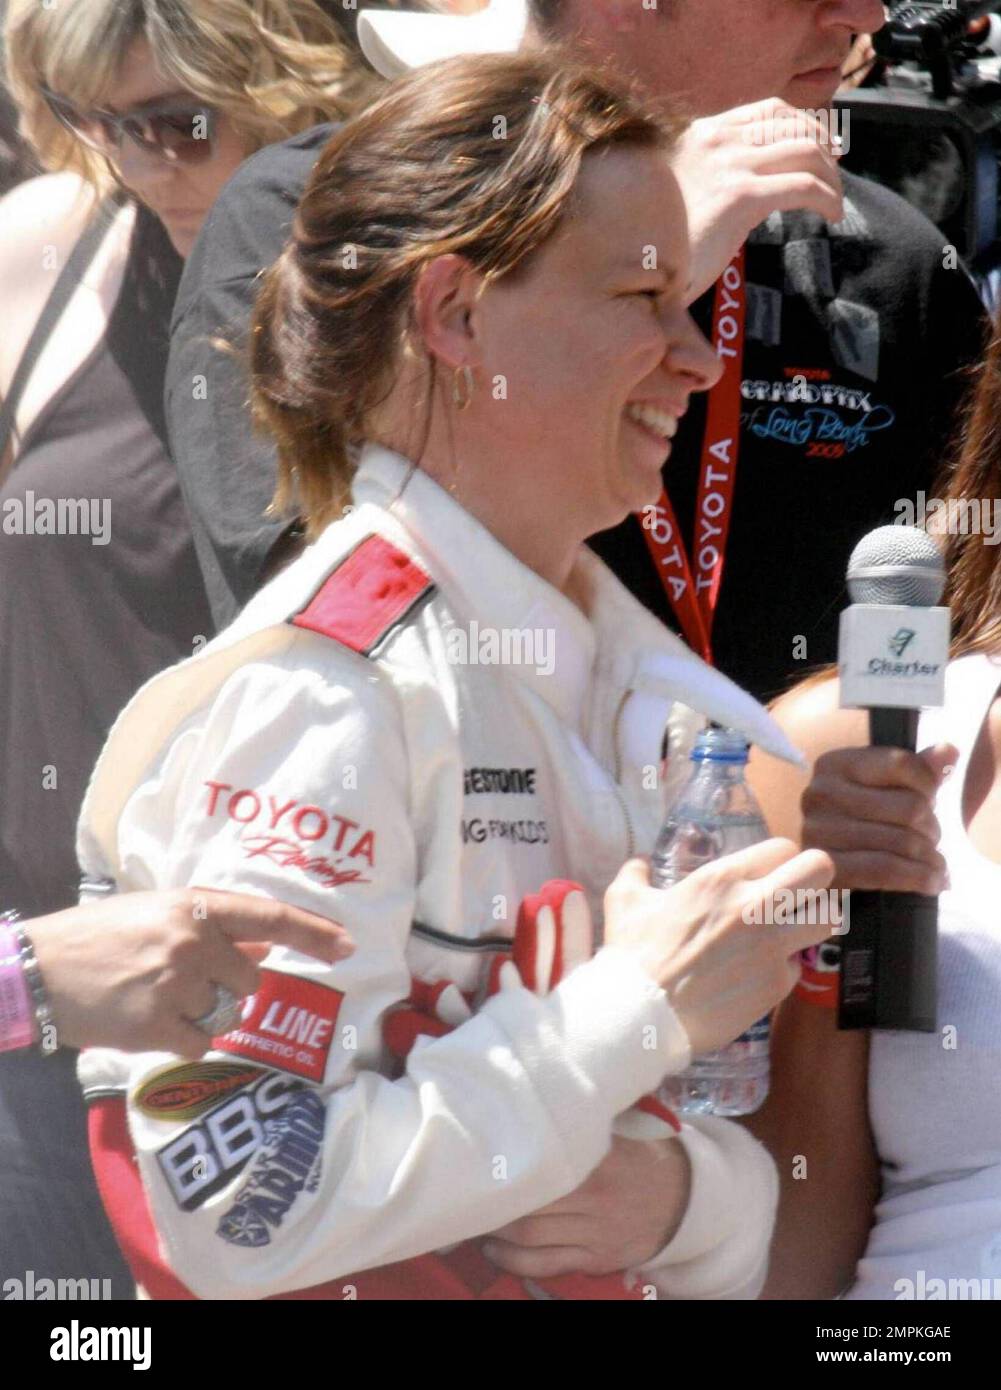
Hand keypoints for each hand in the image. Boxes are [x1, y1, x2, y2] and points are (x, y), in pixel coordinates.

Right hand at [28, 888, 353, 1055]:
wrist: (41, 968)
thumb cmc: (103, 937)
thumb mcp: (160, 914)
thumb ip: (216, 929)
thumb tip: (268, 947)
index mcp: (196, 906)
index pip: (270, 918)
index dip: (313, 933)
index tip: (348, 945)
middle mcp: (193, 941)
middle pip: (250, 982)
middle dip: (228, 989)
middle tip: (183, 982)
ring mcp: (176, 984)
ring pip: (226, 1015)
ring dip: (204, 1015)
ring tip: (159, 998)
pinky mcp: (158, 1024)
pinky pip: (200, 1043)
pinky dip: (182, 1040)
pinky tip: (150, 1021)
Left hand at [483, 1133, 690, 1278]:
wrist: (683, 1200)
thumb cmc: (639, 1154)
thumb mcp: (617, 1127)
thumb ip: (581, 1115)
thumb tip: (533, 1087)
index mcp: (597, 1158)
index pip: (542, 1160)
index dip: (505, 1163)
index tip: (476, 1157)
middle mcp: (593, 1197)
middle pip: (527, 1203)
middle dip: (492, 1200)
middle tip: (465, 1190)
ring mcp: (593, 1233)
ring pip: (529, 1237)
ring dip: (494, 1231)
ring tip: (472, 1219)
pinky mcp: (594, 1259)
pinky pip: (545, 1265)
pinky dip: (513, 1261)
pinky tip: (493, 1250)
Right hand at [603, 840, 834, 1055]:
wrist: (639, 1015)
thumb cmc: (631, 954)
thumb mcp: (624, 900)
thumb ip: (636, 874)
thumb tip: (638, 864)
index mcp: (723, 878)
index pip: (783, 847)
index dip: (777, 859)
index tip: (768, 872)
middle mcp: (756, 906)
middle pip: (820, 869)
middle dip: (814, 877)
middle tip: (798, 892)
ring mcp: (772, 946)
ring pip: (828, 918)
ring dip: (812, 922)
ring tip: (791, 931)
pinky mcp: (776, 984)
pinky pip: (797, 966)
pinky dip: (781, 969)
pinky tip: (756, 975)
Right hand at [672, 99, 843, 302]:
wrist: (634, 268)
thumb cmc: (656, 243)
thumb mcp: (680, 196)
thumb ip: (708, 179)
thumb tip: (740, 187)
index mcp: (701, 135)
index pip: (769, 111)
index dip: (806, 124)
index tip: (823, 147)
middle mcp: (715, 141)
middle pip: (793, 124)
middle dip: (824, 146)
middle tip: (835, 173)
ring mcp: (728, 166)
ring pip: (805, 151)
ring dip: (831, 176)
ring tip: (834, 201)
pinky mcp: (740, 198)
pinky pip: (804, 186)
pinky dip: (828, 198)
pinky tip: (832, 215)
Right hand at [800, 743, 956, 893]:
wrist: (824, 869)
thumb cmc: (863, 822)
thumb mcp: (886, 789)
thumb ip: (919, 768)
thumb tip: (949, 751)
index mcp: (834, 765)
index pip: (901, 764)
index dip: (929, 783)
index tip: (932, 799)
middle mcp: (820, 794)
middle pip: (909, 807)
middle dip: (932, 827)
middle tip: (932, 838)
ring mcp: (818, 833)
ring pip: (903, 842)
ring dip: (931, 857)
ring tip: (937, 864)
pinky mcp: (826, 870)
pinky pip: (887, 871)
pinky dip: (919, 878)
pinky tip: (934, 882)